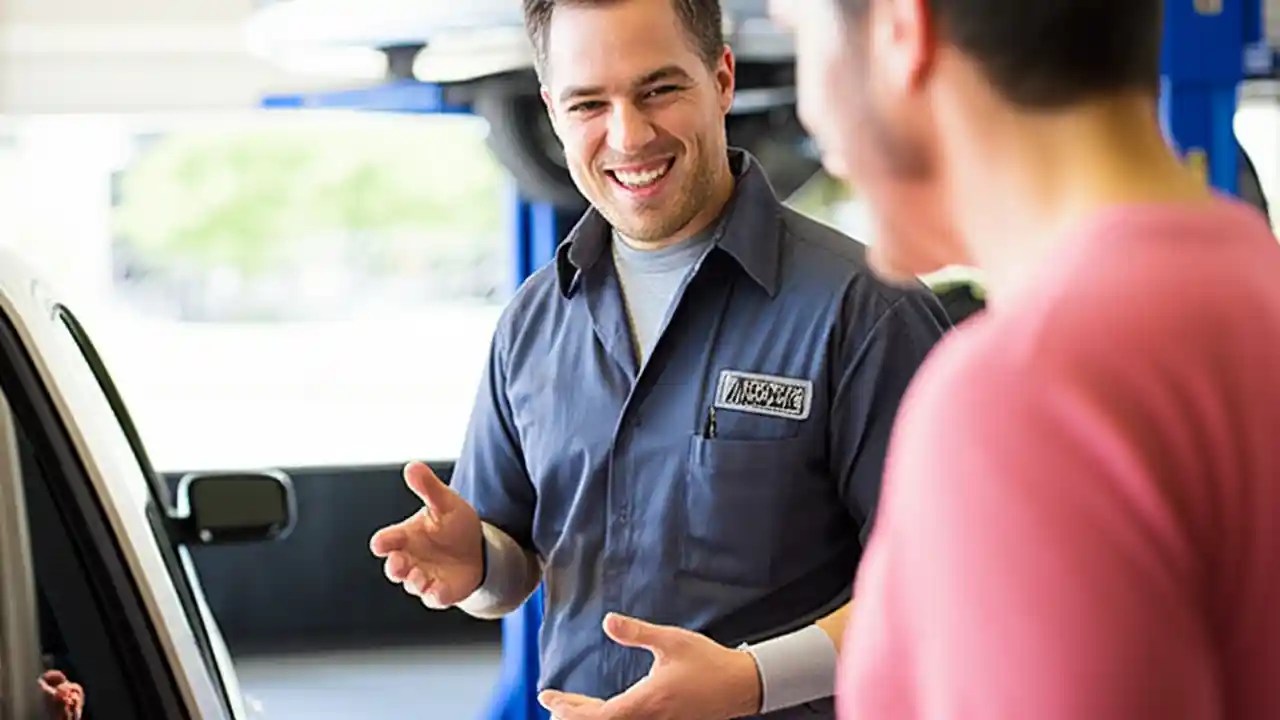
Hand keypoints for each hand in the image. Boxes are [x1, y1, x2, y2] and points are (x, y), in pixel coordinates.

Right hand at [369, 461, 483, 607]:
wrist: (478, 549)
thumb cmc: (453, 524)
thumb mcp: (444, 502)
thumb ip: (427, 487)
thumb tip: (412, 466)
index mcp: (406, 536)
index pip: (387, 540)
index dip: (383, 542)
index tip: (380, 543)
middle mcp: (410, 559)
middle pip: (394, 566)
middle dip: (394, 566)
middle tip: (397, 563)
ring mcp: (424, 577)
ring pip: (412, 584)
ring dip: (414, 581)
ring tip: (420, 575)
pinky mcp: (440, 592)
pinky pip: (434, 597)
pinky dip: (435, 595)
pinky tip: (439, 590)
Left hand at [538, 613, 761, 719]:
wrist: (742, 686)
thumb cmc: (708, 663)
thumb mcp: (671, 641)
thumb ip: (637, 633)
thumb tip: (607, 622)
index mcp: (646, 703)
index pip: (596, 717)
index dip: (568, 710)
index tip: (548, 697)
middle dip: (573, 718)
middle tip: (553, 705)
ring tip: (570, 710)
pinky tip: (605, 711)